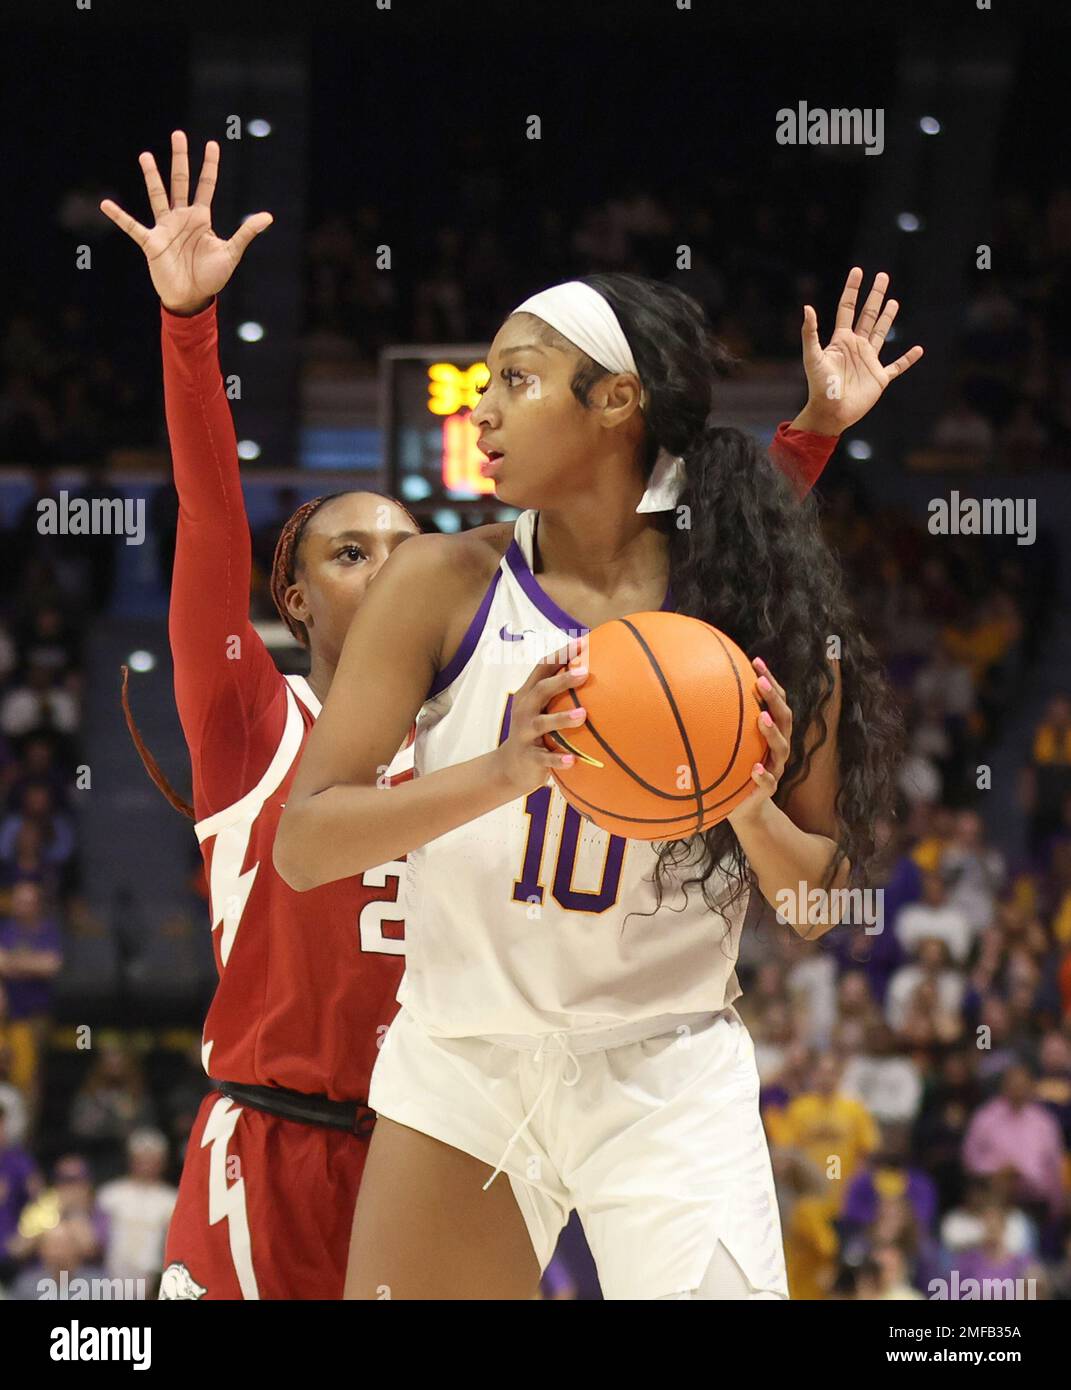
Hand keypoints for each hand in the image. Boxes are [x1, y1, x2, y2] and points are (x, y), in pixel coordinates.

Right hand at [99, 129, 272, 313]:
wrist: (192, 298)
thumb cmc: (211, 277)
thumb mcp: (231, 253)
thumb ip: (246, 233)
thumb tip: (268, 217)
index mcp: (201, 218)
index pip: (206, 185)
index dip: (209, 166)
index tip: (212, 144)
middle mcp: (182, 217)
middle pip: (180, 181)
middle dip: (180, 159)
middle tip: (178, 134)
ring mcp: (165, 228)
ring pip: (158, 195)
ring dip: (152, 176)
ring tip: (146, 155)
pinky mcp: (152, 242)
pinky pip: (132, 227)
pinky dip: (119, 217)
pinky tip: (106, 205)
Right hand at [492, 640, 589, 797]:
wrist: (510, 767)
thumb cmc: (536, 731)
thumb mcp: (543, 710)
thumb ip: (562, 694)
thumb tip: (598, 674)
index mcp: (529, 694)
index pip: (543, 668)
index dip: (561, 654)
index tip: (583, 642)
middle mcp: (524, 710)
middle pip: (541, 690)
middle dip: (562, 680)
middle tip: (585, 672)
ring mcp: (524, 733)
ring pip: (542, 723)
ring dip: (562, 718)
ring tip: (583, 715)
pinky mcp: (529, 756)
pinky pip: (544, 759)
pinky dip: (557, 759)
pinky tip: (572, 760)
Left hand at [728, 656, 791, 828]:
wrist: (743, 808)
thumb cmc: (732, 768)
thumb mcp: (727, 744)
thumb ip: (721, 723)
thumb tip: (690, 692)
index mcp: (771, 732)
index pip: (776, 701)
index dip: (770, 681)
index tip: (756, 661)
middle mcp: (777, 746)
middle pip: (785, 718)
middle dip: (774, 698)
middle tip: (761, 682)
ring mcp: (776, 767)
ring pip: (782, 747)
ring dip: (773, 733)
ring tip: (763, 719)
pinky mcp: (768, 789)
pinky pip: (769, 782)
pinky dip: (763, 775)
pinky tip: (754, 769)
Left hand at [795, 267, 923, 434]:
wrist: (831, 413)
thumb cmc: (819, 387)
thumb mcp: (812, 357)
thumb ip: (810, 333)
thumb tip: (807, 308)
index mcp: (841, 341)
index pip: (847, 309)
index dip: (852, 290)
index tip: (858, 271)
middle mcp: (856, 347)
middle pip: (868, 315)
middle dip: (875, 296)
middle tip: (882, 276)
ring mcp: (869, 361)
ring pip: (881, 333)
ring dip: (887, 317)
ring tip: (893, 301)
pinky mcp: (880, 377)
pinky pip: (897, 366)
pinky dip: (908, 359)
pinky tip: (918, 350)